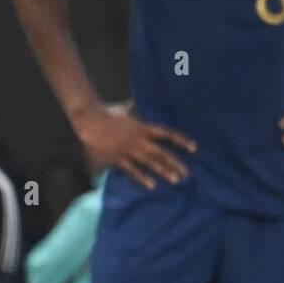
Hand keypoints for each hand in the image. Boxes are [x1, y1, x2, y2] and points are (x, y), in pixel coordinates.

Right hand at [72, 101, 195, 189]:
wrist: (90, 120)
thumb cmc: (108, 112)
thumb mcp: (126, 108)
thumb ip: (136, 106)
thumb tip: (141, 97)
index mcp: (143, 127)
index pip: (167, 134)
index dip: (181, 140)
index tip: (194, 148)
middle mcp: (139, 140)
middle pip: (161, 152)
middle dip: (175, 163)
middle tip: (187, 173)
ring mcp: (129, 150)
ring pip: (150, 162)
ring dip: (163, 171)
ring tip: (175, 180)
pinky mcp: (118, 158)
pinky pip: (132, 170)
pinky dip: (142, 178)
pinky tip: (151, 185)